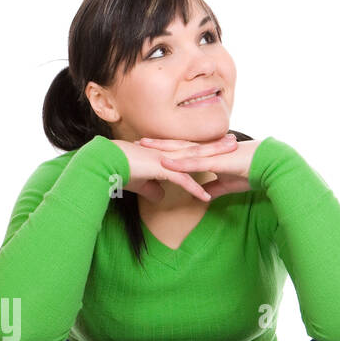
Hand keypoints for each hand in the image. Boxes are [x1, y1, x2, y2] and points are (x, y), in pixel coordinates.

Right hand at [113, 133, 237, 201]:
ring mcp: (165, 160)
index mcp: (162, 152)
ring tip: (231, 165)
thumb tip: (160, 196)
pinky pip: (182, 180)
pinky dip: (194, 189)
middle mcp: (166, 153)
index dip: (203, 146)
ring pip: (194, 160)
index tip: (218, 144)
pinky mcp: (160, 170)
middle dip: (216, 147)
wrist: (105, 164)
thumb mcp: (139, 182)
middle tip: (234, 143)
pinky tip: (206, 197)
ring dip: (213, 162)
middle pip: (196, 149)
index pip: (188, 148)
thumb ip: (151, 188)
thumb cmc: (119, 171)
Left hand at [143, 134, 258, 198]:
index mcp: (210, 153)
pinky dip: (180, 163)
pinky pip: (195, 162)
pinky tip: (166, 163)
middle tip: (138, 142)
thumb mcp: (229, 184)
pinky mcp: (218, 161)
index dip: (167, 147)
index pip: (184, 148)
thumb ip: (216, 187)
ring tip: (145, 147)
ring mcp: (212, 153)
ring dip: (163, 149)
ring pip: (182, 150)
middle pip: (178, 145)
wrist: (271, 166)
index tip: (150, 146)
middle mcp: (208, 150)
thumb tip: (205, 195)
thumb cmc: (252, 173)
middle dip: (158, 144)